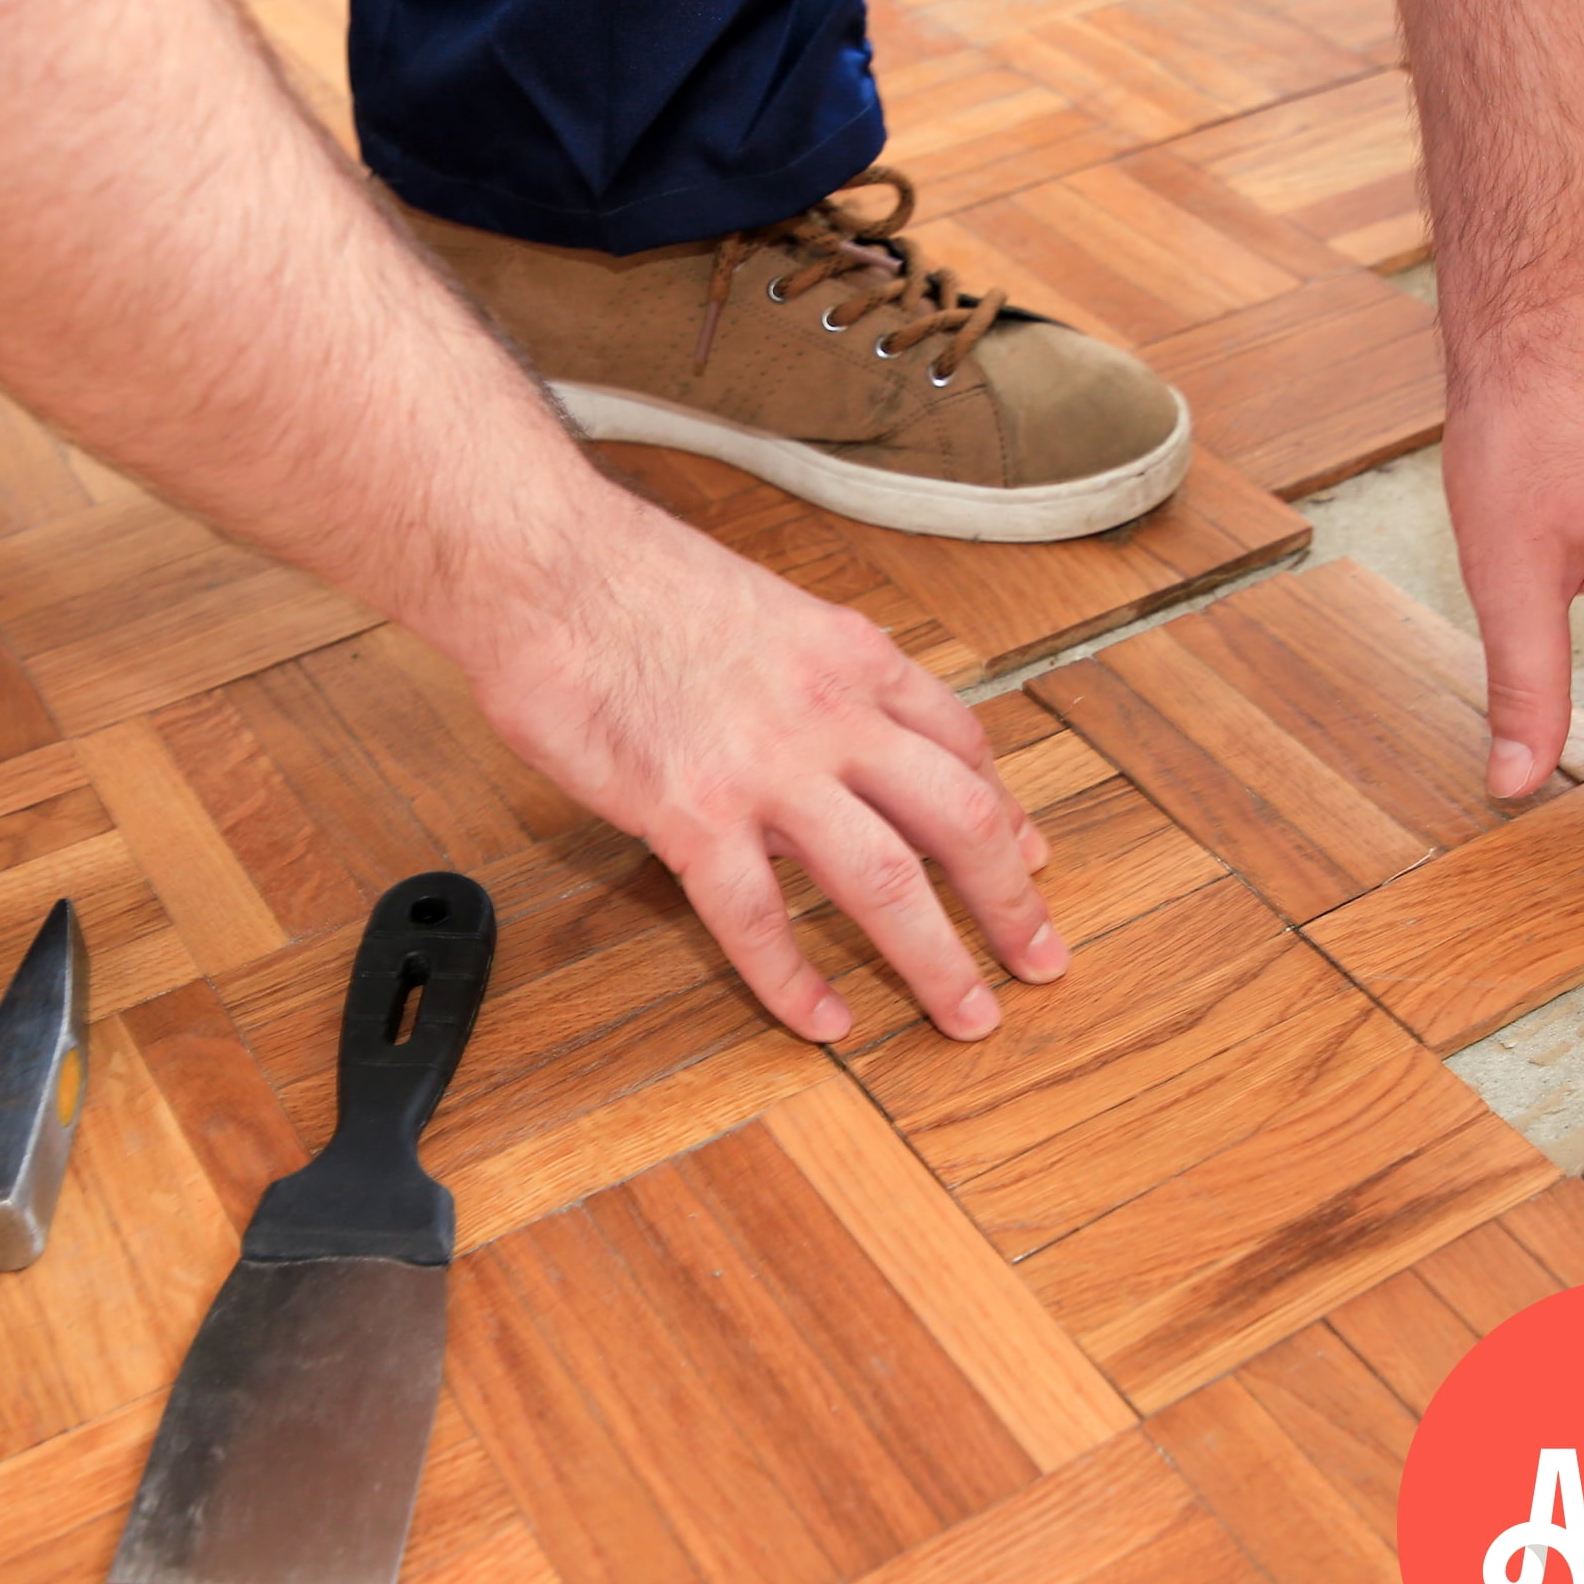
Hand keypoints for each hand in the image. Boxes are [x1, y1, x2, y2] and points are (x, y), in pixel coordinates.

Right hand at [466, 481, 1066, 1040]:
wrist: (541, 561)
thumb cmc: (627, 581)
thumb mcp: (763, 612)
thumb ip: (814, 676)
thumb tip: (838, 726)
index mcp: (850, 657)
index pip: (962, 745)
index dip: (1008, 813)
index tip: (1030, 861)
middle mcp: (832, 712)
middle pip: (958, 819)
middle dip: (1013, 902)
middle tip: (1042, 961)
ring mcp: (767, 766)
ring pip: (887, 879)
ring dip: (938, 959)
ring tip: (967, 1017)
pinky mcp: (691, 812)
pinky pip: (759, 918)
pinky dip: (795, 982)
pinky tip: (823, 1022)